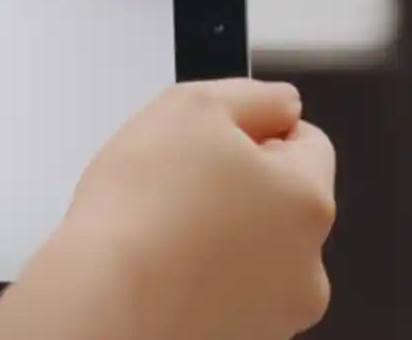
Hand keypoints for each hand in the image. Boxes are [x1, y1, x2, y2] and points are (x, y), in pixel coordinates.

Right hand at [0, 80, 335, 339]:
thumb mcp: (191, 106)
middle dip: (236, 187)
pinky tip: (163, 268)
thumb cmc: (137, 211)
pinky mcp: (241, 337)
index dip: (252, 130)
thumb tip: (281, 105)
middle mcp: (309, 264)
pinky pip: (226, 293)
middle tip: (177, 183)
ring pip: (252, 251)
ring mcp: (277, 312)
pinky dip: (200, 279)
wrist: (102, 298)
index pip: (306, 141)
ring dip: (219, 236)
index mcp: (308, 199)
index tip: (209, 142)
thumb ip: (253, 95)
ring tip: (163, 231)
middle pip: (280, 200)